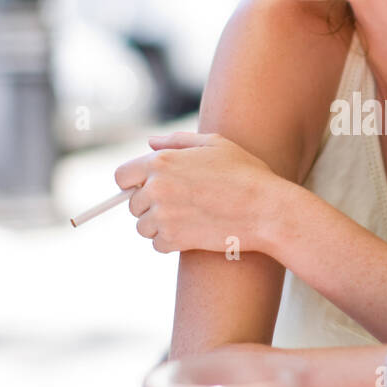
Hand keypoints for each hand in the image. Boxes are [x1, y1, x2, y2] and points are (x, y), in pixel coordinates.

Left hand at [112, 131, 276, 254]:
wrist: (265, 209)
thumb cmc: (246, 173)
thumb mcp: (215, 144)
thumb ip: (177, 141)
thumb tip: (151, 143)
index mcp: (161, 161)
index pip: (121, 176)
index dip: (131, 183)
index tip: (146, 188)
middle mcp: (156, 188)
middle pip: (133, 204)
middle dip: (151, 205)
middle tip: (181, 204)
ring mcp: (163, 216)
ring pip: (144, 227)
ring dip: (160, 225)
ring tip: (189, 218)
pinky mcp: (174, 240)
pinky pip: (158, 244)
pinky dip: (171, 242)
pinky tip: (193, 232)